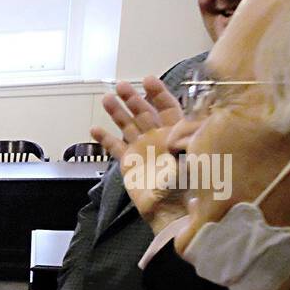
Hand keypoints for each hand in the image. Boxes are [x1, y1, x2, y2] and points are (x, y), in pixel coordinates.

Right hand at [92, 76, 189, 232]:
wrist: (171, 209)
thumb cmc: (188, 184)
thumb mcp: (194, 154)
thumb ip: (189, 135)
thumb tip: (185, 120)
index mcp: (176, 132)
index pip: (167, 106)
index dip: (158, 92)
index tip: (148, 80)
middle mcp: (158, 137)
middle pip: (144, 111)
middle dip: (133, 97)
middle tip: (122, 86)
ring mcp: (142, 148)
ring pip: (127, 124)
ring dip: (117, 111)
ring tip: (107, 99)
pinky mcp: (128, 162)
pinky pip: (114, 147)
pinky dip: (104, 138)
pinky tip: (95, 129)